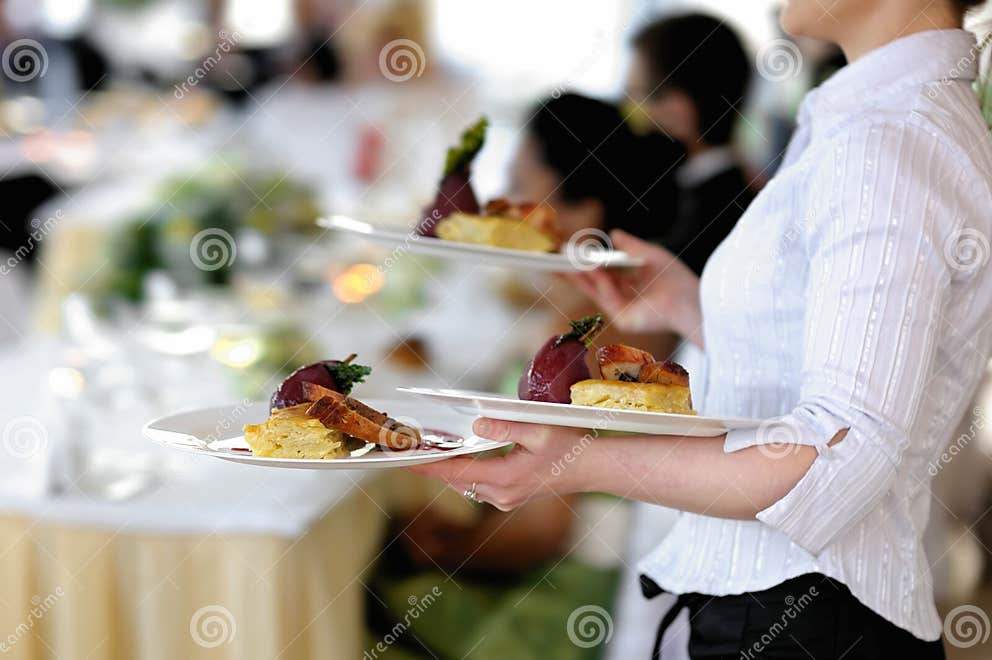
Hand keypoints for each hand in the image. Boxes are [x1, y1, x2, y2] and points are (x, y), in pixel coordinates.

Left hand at [407, 418, 601, 510]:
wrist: (590, 469)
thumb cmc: (568, 445)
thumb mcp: (539, 430)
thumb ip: (506, 426)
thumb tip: (476, 426)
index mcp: (505, 478)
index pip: (456, 471)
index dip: (428, 464)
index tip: (405, 457)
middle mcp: (500, 495)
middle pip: (454, 479)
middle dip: (432, 464)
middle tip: (407, 447)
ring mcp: (504, 500)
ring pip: (464, 484)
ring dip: (447, 468)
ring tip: (424, 449)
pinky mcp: (508, 498)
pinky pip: (476, 486)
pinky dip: (463, 471)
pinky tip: (455, 456)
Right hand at [564, 230, 702, 344]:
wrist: (690, 300)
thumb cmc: (676, 279)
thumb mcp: (651, 254)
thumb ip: (631, 245)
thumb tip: (613, 233)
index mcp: (629, 284)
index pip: (601, 274)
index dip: (584, 265)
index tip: (568, 255)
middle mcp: (623, 298)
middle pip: (591, 284)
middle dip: (571, 273)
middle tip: (552, 261)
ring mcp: (621, 310)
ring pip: (594, 291)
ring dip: (580, 275)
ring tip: (566, 258)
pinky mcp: (623, 319)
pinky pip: (607, 297)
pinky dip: (600, 282)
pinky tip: (592, 267)